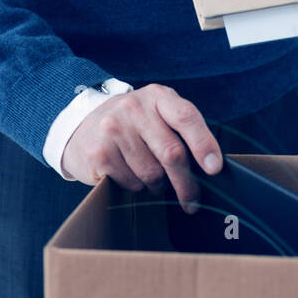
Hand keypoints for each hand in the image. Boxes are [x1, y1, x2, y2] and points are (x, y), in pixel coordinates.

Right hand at [61, 84, 221, 210]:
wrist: (83, 127)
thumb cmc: (132, 125)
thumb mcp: (156, 116)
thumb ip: (180, 131)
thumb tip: (208, 167)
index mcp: (157, 96)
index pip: (186, 117)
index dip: (204, 144)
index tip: (214, 168)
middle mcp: (135, 107)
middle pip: (172, 153)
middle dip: (187, 184)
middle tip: (192, 201)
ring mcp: (114, 128)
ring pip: (152, 174)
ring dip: (158, 186)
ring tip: (152, 180)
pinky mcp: (99, 152)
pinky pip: (131, 183)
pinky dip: (136, 187)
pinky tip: (130, 176)